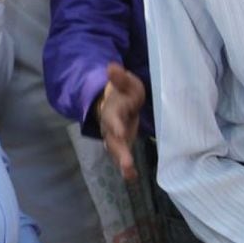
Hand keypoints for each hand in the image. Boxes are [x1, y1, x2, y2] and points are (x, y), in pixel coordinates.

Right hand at [98, 63, 145, 180]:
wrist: (115, 102)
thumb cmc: (124, 92)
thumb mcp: (126, 83)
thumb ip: (120, 78)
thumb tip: (112, 66)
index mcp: (112, 111)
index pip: (112, 119)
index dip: (115, 125)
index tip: (119, 131)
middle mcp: (111, 127)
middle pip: (113, 140)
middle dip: (120, 152)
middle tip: (127, 163)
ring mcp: (115, 137)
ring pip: (117, 151)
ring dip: (122, 162)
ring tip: (129, 173)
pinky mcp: (122, 144)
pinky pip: (122, 156)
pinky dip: (126, 167)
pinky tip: (132, 177)